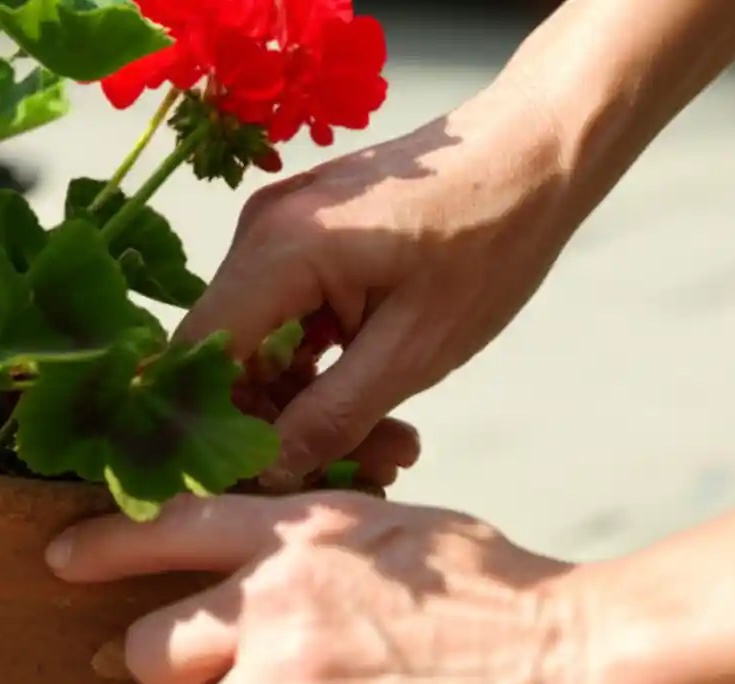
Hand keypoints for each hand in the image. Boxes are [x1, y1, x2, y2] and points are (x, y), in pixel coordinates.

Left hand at [47, 492, 593, 683]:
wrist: (568, 663)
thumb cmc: (496, 596)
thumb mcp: (397, 534)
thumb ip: (322, 544)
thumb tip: (267, 567)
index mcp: (305, 535)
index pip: (172, 525)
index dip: (104, 541)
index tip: (61, 556)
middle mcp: (279, 608)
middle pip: (153, 642)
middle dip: (150, 657)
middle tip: (150, 663)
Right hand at [178, 79, 577, 488]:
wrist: (534, 152)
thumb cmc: (490, 242)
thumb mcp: (416, 349)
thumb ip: (335, 415)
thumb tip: (273, 471)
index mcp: (279, 250)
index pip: (200, 354)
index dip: (217, 427)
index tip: (269, 479)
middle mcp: (260, 233)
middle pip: (232, 356)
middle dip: (285, 425)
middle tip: (369, 469)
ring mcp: (280, 231)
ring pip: (265, 346)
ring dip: (314, 405)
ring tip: (394, 447)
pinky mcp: (305, 240)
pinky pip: (290, 321)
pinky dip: (325, 368)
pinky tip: (381, 407)